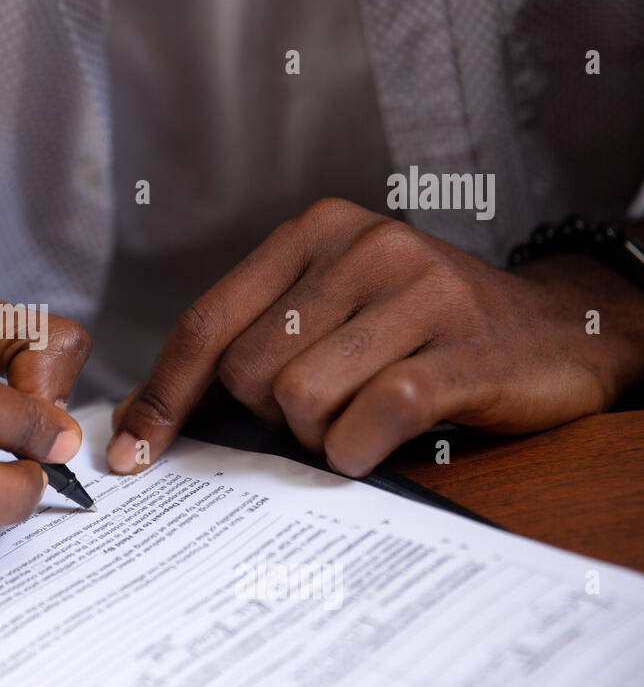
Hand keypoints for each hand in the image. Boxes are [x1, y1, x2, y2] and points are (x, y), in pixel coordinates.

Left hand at [110, 199, 643, 476]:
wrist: (555, 330)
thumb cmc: (420, 330)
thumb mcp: (332, 310)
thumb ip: (251, 343)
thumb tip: (147, 417)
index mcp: (313, 234)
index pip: (206, 322)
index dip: (163, 396)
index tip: (132, 453)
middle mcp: (361, 248)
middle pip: (248, 372)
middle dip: (271, 416)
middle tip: (325, 411)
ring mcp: (417, 292)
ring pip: (301, 399)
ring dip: (320, 437)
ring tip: (361, 418)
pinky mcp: (464, 348)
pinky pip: (372, 418)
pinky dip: (359, 451)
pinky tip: (376, 444)